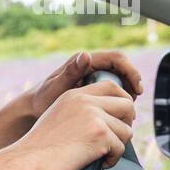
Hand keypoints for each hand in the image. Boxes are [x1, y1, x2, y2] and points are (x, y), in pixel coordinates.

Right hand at [8, 78, 137, 169]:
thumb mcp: (58, 116)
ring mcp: (94, 117)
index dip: (122, 101)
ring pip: (126, 130)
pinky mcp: (99, 135)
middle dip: (126, 123)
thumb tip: (106, 115)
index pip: (111, 86)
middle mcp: (85, 102)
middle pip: (127, 104)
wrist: (28, 161)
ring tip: (98, 154)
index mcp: (75, 95)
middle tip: (115, 138)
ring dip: (116, 146)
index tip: (119, 118)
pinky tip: (95, 162)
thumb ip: (80, 110)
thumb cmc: (40, 147)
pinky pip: (120, 148)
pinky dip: (111, 160)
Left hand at [24, 50, 145, 121]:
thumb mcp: (56, 87)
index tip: (137, 89)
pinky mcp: (93, 89)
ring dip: (127, 94)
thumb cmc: (41, 99)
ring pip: (119, 81)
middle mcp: (89, 66)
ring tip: (127, 110)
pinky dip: (119, 101)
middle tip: (133, 103)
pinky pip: (113, 91)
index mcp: (83, 61)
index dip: (131, 71)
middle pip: (122, 70)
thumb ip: (70, 73)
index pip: (116, 58)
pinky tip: (118, 114)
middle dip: (132, 84)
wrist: (32, 110)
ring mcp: (92, 78)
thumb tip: (86, 55)